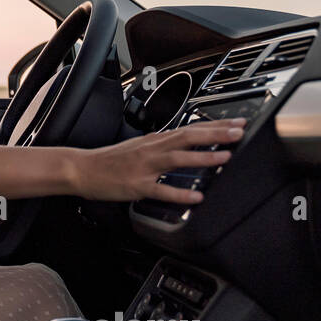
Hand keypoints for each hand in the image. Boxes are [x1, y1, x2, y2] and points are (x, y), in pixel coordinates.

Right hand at [71, 118, 246, 204]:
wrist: (81, 168)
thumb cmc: (110, 160)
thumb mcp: (139, 146)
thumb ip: (162, 145)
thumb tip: (184, 143)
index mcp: (155, 140)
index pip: (190, 128)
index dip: (215, 125)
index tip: (236, 123)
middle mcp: (152, 149)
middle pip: (188, 137)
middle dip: (216, 134)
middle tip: (239, 131)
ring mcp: (144, 167)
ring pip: (178, 158)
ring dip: (203, 157)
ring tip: (226, 157)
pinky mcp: (137, 186)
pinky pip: (161, 190)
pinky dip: (180, 193)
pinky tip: (196, 197)